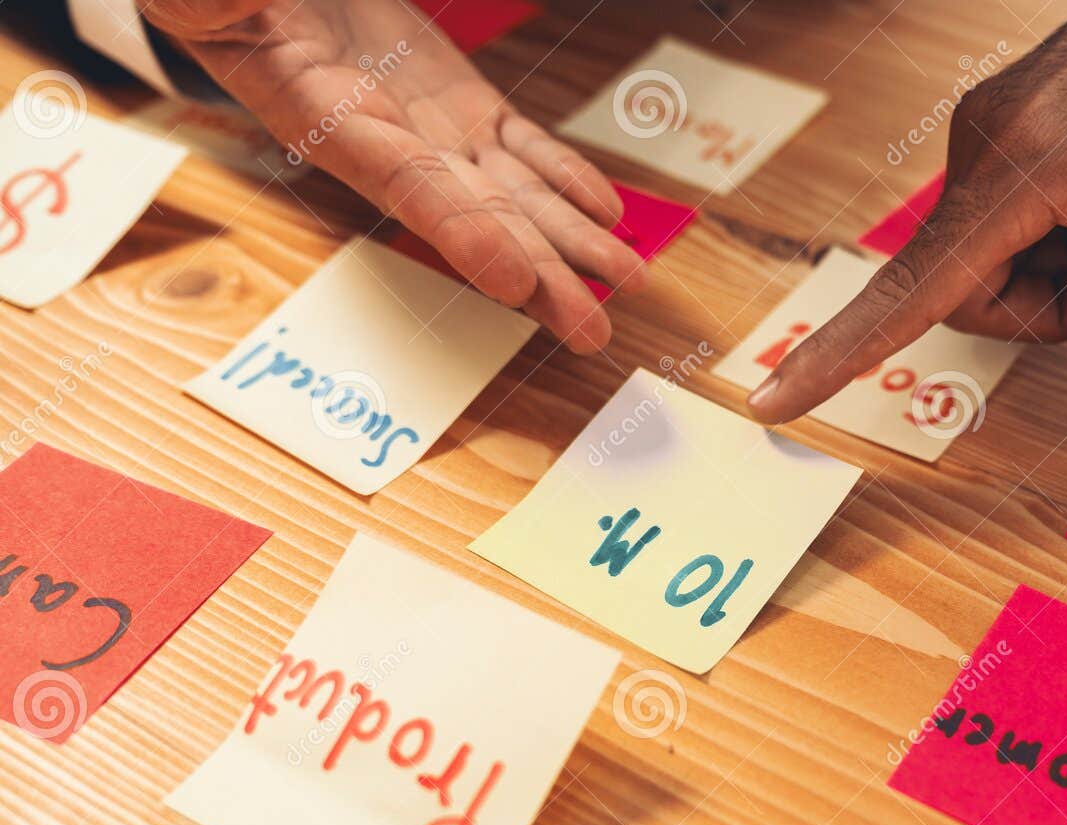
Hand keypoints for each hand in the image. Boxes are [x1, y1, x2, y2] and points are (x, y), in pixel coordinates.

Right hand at [142, 0, 643, 351]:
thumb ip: (218, 6)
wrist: (263, 0)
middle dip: (540, 278)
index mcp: (326, 120)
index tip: (512, 279)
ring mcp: (435, 131)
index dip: (461, 234)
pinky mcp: (462, 105)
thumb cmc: (227, 2)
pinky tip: (610, 214)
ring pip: (516, 196)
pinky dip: (567, 178)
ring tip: (629, 281)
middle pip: (479, 220)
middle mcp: (393, 144)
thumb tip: (219, 4)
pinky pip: (524, 149)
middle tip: (592, 330)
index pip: (406, 186)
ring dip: (574, 244)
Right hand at [747, 0, 1066, 421]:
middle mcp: (982, 145)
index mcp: (1016, 173)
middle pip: (970, 290)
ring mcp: (995, 125)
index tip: (769, 402)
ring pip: (998, 255)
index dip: (837, 357)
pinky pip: (1018, 211)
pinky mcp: (1017, 117)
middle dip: (1046, 311)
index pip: (912, 292)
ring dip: (1066, 272)